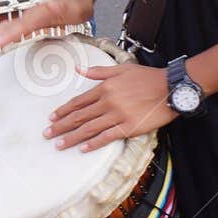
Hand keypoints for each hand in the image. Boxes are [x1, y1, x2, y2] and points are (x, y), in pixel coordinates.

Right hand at [0, 0, 95, 56]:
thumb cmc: (74, 6)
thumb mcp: (68, 10)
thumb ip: (57, 10)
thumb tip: (51, 7)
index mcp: (36, 16)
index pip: (17, 28)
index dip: (5, 37)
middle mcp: (29, 16)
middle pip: (8, 29)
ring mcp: (30, 18)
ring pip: (9, 27)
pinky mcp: (32, 21)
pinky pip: (14, 27)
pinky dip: (3, 31)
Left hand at [45, 62, 175, 151]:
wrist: (170, 88)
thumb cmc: (147, 77)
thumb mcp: (121, 68)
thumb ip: (98, 71)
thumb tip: (79, 69)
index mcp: (105, 87)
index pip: (79, 101)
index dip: (63, 110)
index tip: (52, 118)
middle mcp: (108, 101)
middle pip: (79, 116)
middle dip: (61, 126)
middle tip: (47, 134)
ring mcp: (118, 115)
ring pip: (89, 128)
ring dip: (72, 137)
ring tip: (59, 145)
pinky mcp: (129, 127)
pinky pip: (107, 137)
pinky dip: (94, 143)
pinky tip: (83, 149)